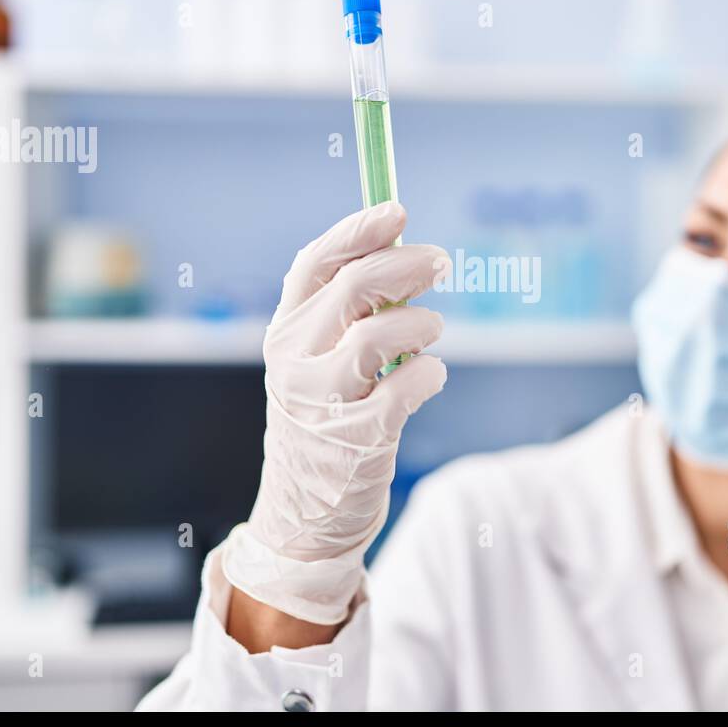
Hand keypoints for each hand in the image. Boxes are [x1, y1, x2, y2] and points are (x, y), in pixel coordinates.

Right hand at [223, 202, 447, 624]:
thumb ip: (346, 313)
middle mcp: (295, 360)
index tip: (398, 212)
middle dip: (407, 266)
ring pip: (380, 335)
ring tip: (432, 331)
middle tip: (442, 261)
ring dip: (421, 324)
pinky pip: (409, 386)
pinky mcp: (359, 437)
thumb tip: (402, 253)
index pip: (315, 264)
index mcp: (284, 331)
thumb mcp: (316, 361)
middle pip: (354, 289)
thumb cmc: (324, 420)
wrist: (303, 514)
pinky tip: (428, 377)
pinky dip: (430, 373)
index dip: (358, 232)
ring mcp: (324, 400)